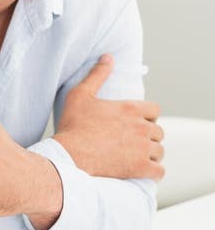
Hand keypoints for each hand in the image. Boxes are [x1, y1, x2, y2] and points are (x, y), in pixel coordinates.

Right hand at [53, 55, 164, 179]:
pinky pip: (159, 171)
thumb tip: (108, 57)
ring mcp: (142, 149)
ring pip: (159, 151)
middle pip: (159, 132)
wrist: (69, 155)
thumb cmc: (73, 125)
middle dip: (149, 136)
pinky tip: (143, 171)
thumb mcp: (81, 94)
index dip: (147, 116)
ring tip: (137, 156)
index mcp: (131, 108)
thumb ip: (97, 75)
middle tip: (134, 141)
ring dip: (151, 154)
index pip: (155, 110)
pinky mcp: (140, 168)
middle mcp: (140, 127)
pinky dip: (153, 172)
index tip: (137, 122)